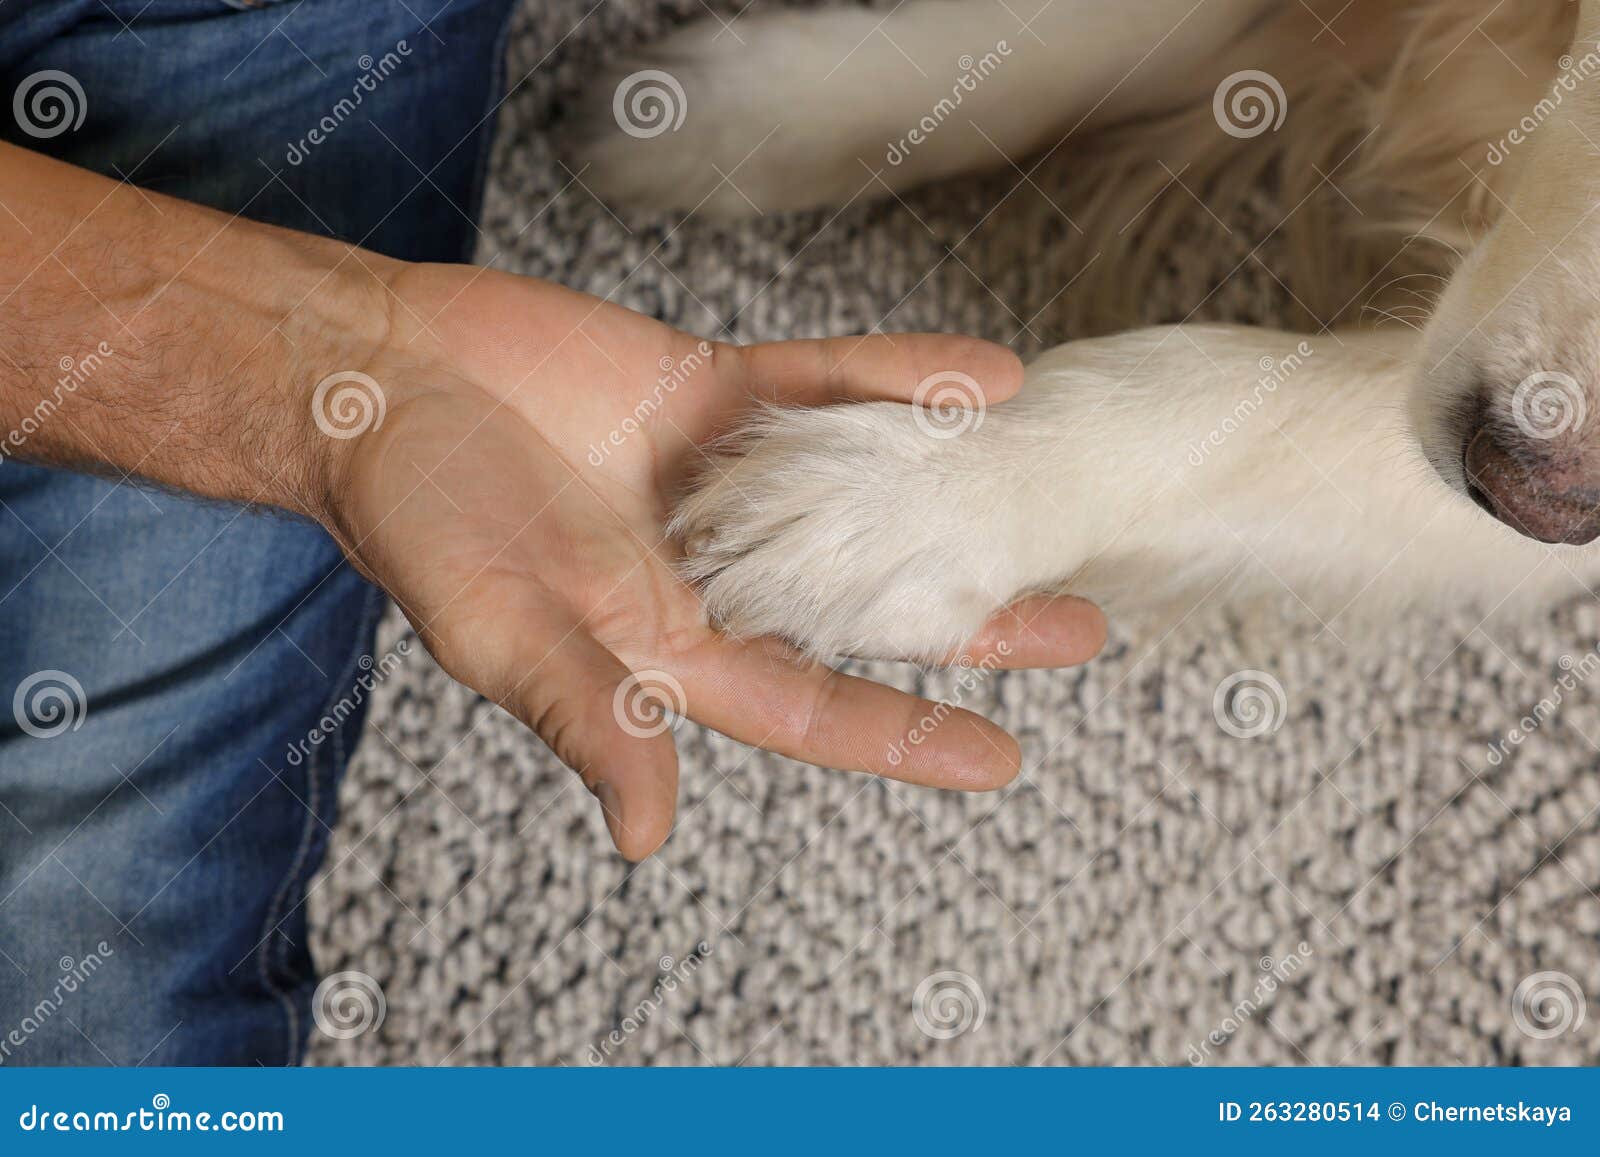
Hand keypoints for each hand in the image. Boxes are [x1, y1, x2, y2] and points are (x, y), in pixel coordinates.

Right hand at [317, 264, 1107, 858]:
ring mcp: (726, 477)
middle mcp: (715, 568)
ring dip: (957, 497)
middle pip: (864, 603)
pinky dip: (899, 379)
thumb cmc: (420, 519)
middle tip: (1075, 627)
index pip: (810, 704)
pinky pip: (827, 383)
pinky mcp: (717, 387)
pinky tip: (984, 379)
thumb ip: (587, 716)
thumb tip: (646, 833)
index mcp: (670, 644)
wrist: (378, 380)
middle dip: (966, 620)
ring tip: (1052, 499)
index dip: (904, 734)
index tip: (998, 757)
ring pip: (865, 492)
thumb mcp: (501, 632)